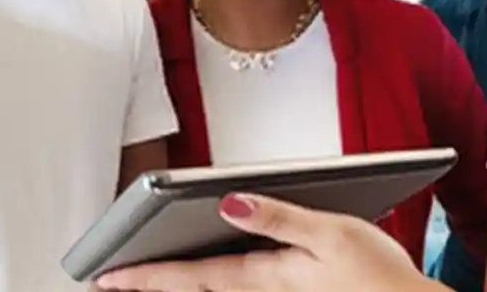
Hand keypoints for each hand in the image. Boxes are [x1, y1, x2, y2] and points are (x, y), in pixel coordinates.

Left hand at [94, 193, 441, 291]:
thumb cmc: (380, 276)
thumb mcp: (331, 235)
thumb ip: (277, 219)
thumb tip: (227, 204)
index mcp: (264, 277)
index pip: (191, 276)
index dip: (146, 275)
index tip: (106, 277)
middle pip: (193, 288)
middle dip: (151, 284)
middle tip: (110, 280)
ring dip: (177, 285)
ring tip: (144, 277)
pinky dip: (208, 285)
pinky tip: (203, 275)